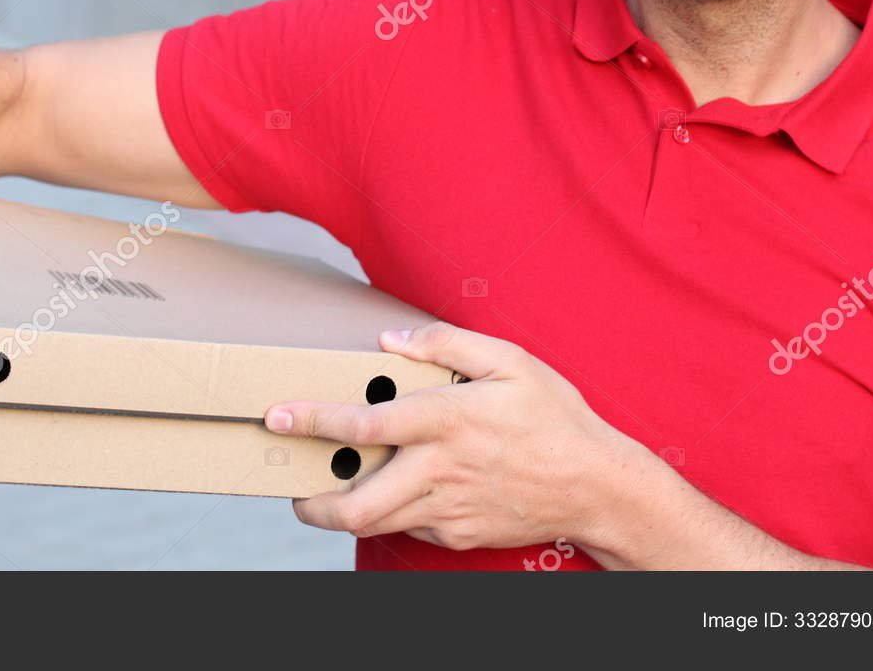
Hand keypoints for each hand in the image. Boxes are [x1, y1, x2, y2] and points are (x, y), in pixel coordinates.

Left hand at [265, 322, 637, 552]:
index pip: (362, 423)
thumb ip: (447, 343)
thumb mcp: (510, 361)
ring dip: (339, 514)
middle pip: (354, 503)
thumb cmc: (555, 417)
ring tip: (325, 496)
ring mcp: (446, 509)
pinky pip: (408, 529)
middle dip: (310, 501)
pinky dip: (390, 516)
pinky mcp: (457, 534)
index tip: (276, 415)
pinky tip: (393, 495)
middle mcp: (438, 470)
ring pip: (373, 524)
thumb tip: (393, 339)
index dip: (311, 421)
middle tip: (292, 488)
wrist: (596, 486)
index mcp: (446, 419)